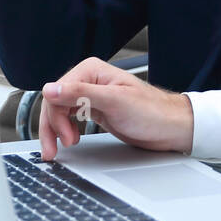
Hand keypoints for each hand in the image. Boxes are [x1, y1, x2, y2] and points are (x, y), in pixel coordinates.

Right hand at [38, 57, 193, 160]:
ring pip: (60, 111)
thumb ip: (81, 94)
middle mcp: (89, 80)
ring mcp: (91, 96)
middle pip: (55, 102)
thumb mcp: (114, 102)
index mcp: (92, 70)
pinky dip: (66, 129)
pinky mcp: (95, 110)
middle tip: (56, 149)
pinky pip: (70, 117)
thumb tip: (50, 89)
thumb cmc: (151, 112)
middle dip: (53, 127)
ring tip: (64, 146)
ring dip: (57, 130)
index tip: (63, 137)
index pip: (57, 92)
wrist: (170, 127)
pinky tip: (71, 139)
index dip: (55, 116)